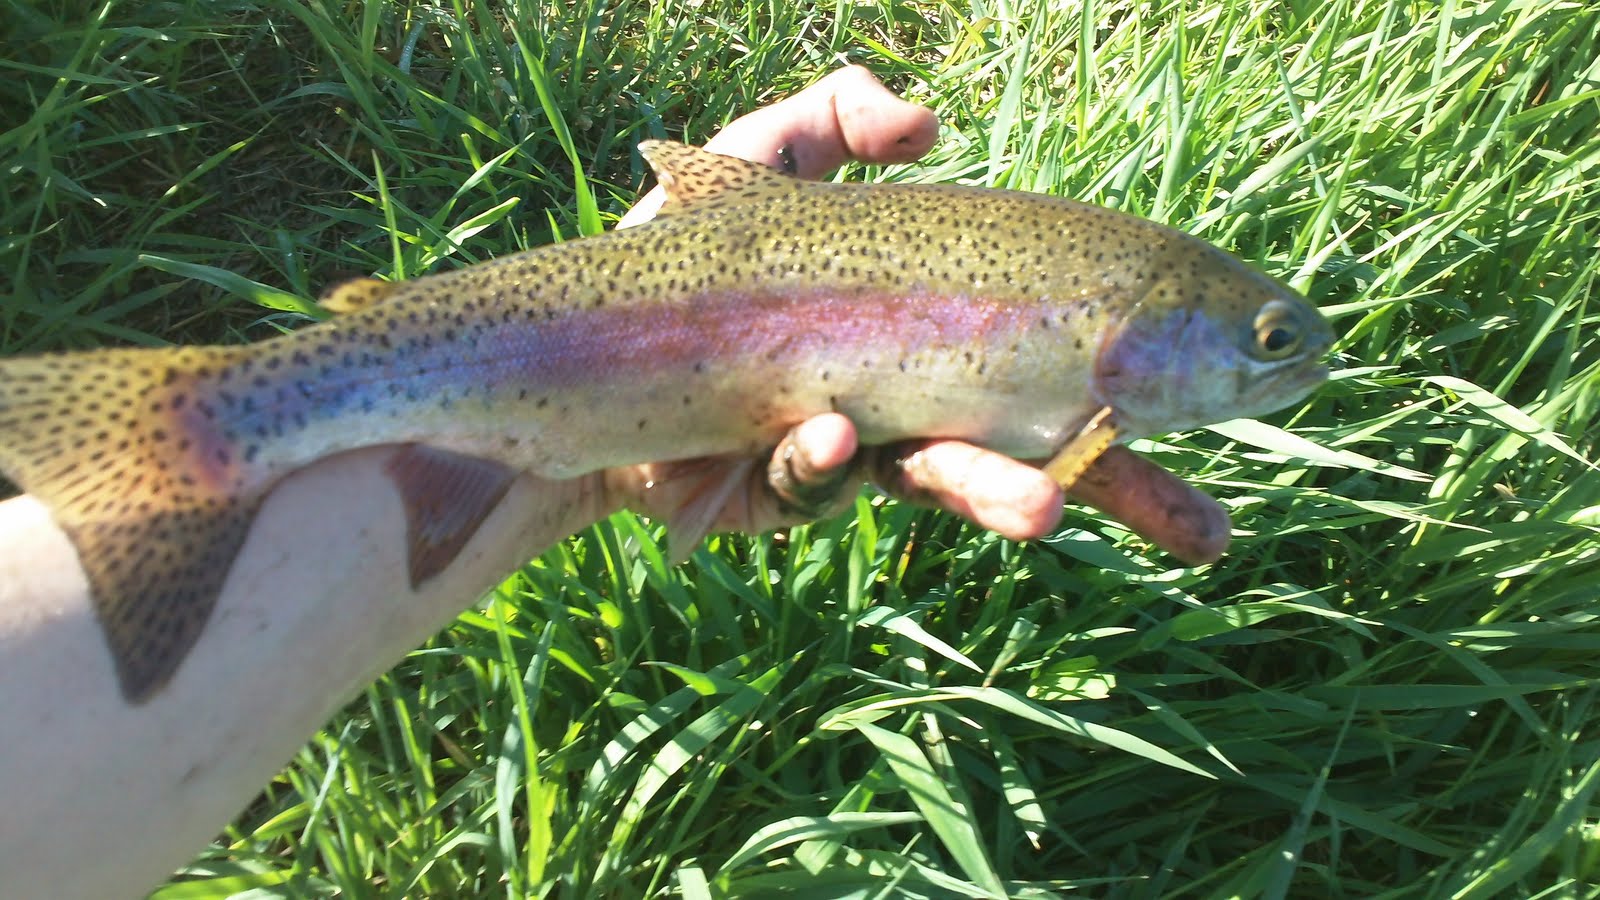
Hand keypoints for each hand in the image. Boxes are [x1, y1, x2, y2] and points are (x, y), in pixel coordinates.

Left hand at [606, 66, 1229, 564]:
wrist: (570, 337)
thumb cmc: (675, 250)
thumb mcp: (759, 156)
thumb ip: (836, 114)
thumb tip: (935, 123)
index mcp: (933, 327)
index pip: (1052, 356)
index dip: (1131, 384)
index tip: (1219, 393)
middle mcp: (907, 396)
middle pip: (1036, 447)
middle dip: (1123, 492)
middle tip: (1205, 532)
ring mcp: (849, 451)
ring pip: (940, 482)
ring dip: (997, 494)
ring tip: (1045, 512)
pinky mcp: (776, 490)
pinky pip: (814, 484)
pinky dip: (820, 463)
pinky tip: (820, 434)